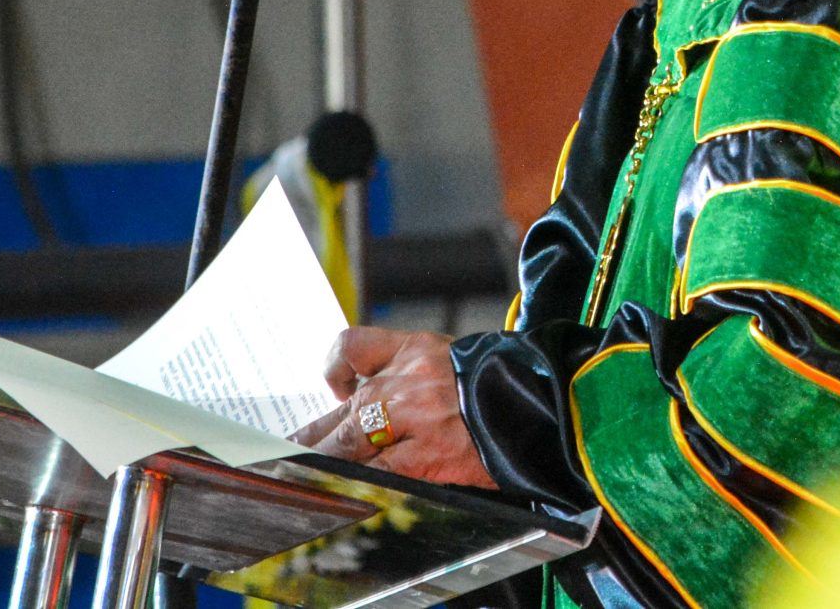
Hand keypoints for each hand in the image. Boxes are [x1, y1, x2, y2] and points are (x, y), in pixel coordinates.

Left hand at [293, 326, 497, 488]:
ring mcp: (414, 417)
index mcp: (416, 348)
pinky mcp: (424, 456)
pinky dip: (360, 483)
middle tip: (294, 450)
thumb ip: (413, 377)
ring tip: (309, 474)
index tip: (336, 389)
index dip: (334, 370)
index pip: (352, 347)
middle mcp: (408, 378)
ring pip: (348, 442)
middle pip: (344, 409)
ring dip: (327, 461)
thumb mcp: (453, 363)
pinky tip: (350, 492)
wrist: (545, 403)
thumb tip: (371, 402)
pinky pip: (375, 472)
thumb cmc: (500, 385)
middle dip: (315, 436)